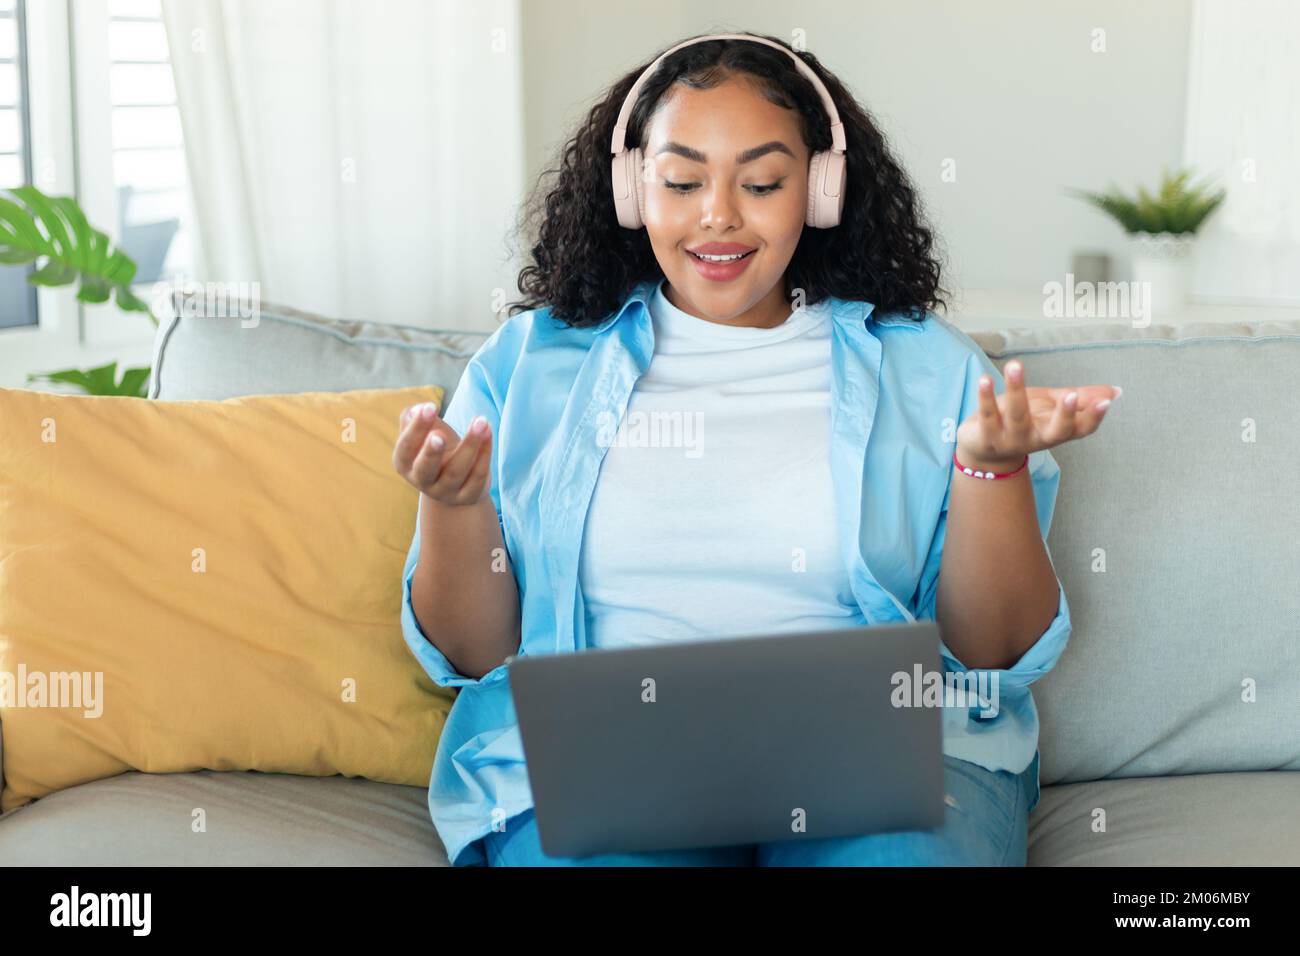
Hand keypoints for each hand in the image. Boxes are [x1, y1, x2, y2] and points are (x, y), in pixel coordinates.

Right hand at [392, 400, 493, 505]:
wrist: (455, 485)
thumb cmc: (437, 451)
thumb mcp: (424, 435)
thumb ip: (416, 419)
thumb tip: (418, 409)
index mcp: (405, 464)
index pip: (406, 447)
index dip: (417, 428)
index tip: (430, 406)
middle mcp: (422, 481)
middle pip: (426, 468)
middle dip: (431, 451)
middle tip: (439, 434)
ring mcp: (445, 492)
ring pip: (457, 471)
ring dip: (470, 444)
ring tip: (481, 421)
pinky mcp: (468, 496)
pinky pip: (478, 475)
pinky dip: (485, 453)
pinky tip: (488, 432)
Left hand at [955, 359, 1119, 470]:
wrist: (983, 450)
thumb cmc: (1024, 421)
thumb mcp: (1052, 407)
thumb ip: (1079, 399)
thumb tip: (1115, 391)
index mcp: (1056, 431)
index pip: (1081, 429)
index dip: (1094, 417)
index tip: (1106, 401)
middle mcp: (1037, 439)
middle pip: (1055, 431)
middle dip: (1064, 415)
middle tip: (1070, 396)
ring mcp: (1011, 440)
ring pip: (1017, 416)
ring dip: (1016, 390)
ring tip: (1015, 365)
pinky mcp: (986, 438)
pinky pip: (987, 416)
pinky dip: (985, 397)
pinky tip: (985, 379)